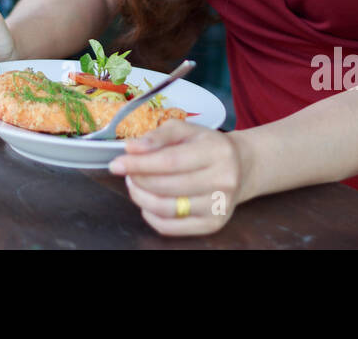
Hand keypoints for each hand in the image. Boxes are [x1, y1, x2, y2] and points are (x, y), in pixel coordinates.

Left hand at [108, 120, 249, 235]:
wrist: (241, 167)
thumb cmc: (207, 145)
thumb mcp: (185, 130)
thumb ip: (157, 136)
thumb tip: (131, 148)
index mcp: (216, 151)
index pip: (169, 161)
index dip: (139, 164)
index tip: (116, 164)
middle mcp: (223, 180)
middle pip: (166, 186)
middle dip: (138, 180)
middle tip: (127, 172)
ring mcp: (219, 206)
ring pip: (167, 209)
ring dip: (141, 198)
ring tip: (136, 185)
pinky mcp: (213, 224)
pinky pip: (171, 227)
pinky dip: (151, 215)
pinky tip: (148, 202)